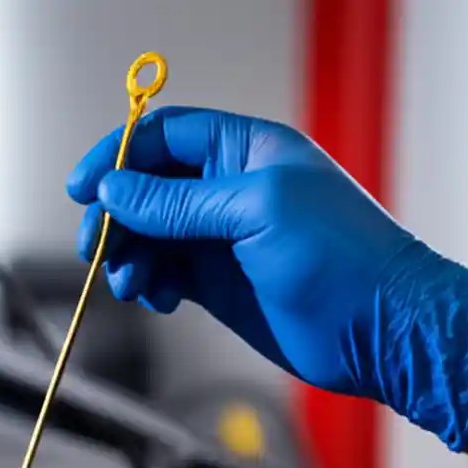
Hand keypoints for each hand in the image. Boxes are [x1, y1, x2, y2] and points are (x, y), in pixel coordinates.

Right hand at [68, 107, 467, 449]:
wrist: (384, 331)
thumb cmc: (340, 258)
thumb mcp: (255, 212)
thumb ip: (178, 201)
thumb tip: (114, 190)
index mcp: (247, 152)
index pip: (165, 136)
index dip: (119, 156)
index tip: (83, 188)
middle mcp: (231, 189)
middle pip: (148, 187)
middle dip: (116, 215)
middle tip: (96, 247)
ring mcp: (225, 237)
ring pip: (151, 234)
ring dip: (129, 255)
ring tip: (131, 283)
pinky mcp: (221, 283)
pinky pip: (166, 272)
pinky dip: (151, 283)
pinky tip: (158, 298)